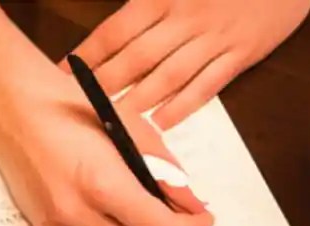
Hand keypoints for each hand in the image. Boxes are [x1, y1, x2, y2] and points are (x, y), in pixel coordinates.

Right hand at [0, 62, 212, 225]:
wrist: (10, 105)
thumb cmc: (74, 106)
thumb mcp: (133, 128)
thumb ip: (167, 171)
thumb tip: (193, 204)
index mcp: (102, 183)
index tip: (204, 220)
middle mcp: (78, 212)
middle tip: (184, 216)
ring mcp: (59, 225)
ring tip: (156, 213)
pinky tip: (123, 212)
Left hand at [68, 0, 309, 129]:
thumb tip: (124, 18)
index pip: (117, 29)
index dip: (90, 53)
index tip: (68, 71)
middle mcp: (186, 18)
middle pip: (137, 58)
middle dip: (107, 84)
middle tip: (82, 106)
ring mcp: (214, 39)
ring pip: (168, 76)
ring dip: (140, 101)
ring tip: (117, 121)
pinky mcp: (241, 54)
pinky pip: (207, 85)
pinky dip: (184, 106)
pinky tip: (163, 122)